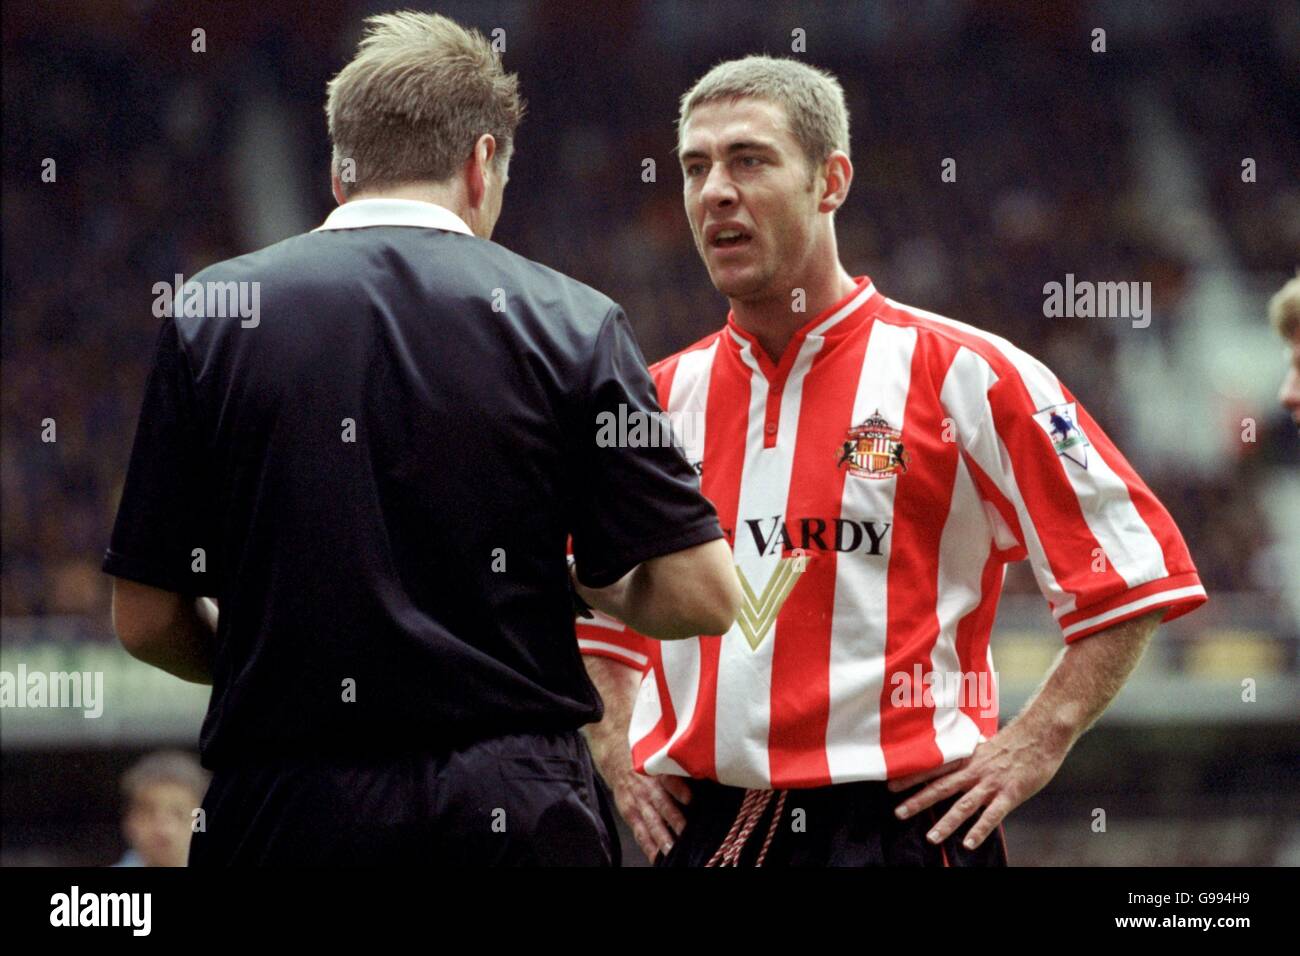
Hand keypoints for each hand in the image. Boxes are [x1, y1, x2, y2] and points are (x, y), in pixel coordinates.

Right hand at [593, 743, 690, 861]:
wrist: (617, 761)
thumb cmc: (649, 763)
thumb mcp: (661, 758)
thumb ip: (679, 770)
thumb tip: (707, 775)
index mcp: (658, 771)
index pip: (668, 779)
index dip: (678, 789)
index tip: (689, 799)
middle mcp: (648, 788)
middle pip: (661, 804)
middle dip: (673, 820)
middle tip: (685, 833)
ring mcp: (638, 803)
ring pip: (651, 822)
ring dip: (661, 837)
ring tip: (671, 850)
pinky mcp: (630, 814)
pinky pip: (640, 832)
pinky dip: (648, 846)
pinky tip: (656, 858)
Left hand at [886, 719, 1066, 849]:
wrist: (1040, 734)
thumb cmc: (1013, 741)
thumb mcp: (984, 745)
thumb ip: (968, 756)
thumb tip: (953, 760)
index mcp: (967, 758)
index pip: (933, 769)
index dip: (911, 777)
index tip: (890, 786)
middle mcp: (974, 771)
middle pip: (941, 787)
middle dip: (918, 801)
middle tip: (898, 813)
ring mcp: (991, 783)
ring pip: (964, 805)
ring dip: (946, 822)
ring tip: (931, 838)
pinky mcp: (1010, 794)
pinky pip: (993, 815)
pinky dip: (980, 830)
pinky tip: (968, 843)